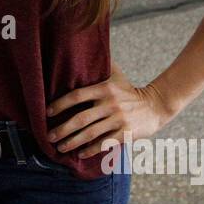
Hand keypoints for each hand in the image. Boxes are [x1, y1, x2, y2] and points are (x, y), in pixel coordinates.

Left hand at [45, 66, 172, 158]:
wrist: (155, 105)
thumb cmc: (129, 90)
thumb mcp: (116, 75)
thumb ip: (100, 65)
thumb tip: (82, 49)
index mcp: (104, 89)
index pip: (77, 96)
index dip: (60, 104)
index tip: (47, 113)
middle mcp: (110, 104)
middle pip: (81, 118)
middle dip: (62, 129)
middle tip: (49, 136)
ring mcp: (118, 120)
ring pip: (90, 133)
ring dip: (72, 142)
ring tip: (60, 148)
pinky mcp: (126, 133)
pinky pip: (105, 143)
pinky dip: (91, 150)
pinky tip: (80, 154)